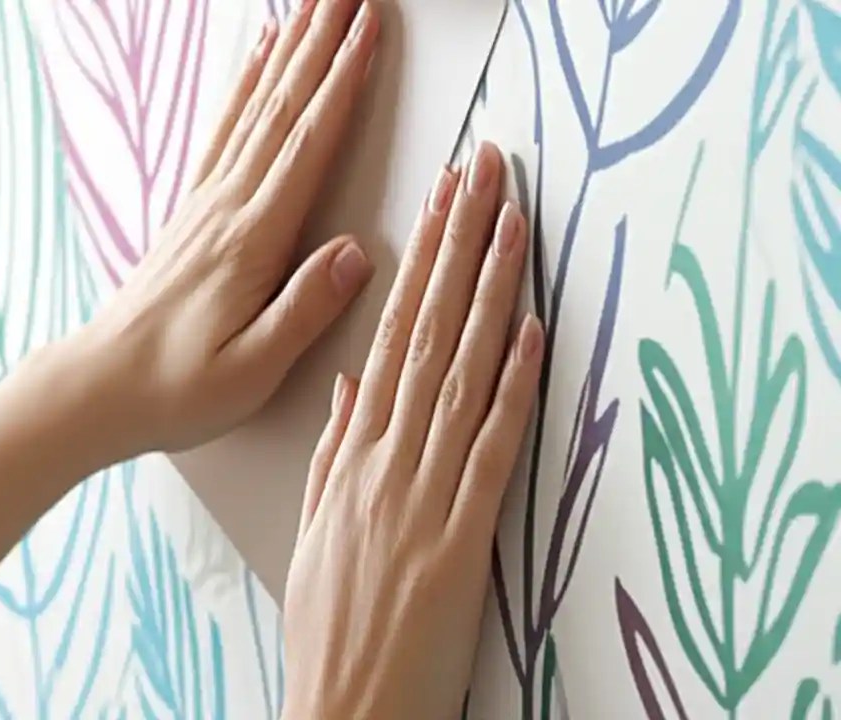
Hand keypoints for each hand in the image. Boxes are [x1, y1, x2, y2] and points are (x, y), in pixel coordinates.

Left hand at [68, 0, 379, 453]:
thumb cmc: (175, 388)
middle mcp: (225, 209)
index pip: (306, 147)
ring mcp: (204, 205)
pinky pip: (224, 132)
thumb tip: (357, 252)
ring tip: (309, 7)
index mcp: (250, 242)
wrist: (99, 386)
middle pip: (282, 109)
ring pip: (254, 110)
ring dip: (287, 54)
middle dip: (320, 45)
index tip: (369, 32)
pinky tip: (258, 64)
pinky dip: (245, 89)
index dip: (342, 85)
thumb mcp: (251, 369)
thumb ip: (304, 309)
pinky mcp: (191, 213)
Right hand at [282, 143, 544, 718]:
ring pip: (459, 375)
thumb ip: (332, 454)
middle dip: (457, 247)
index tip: (439, 206)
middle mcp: (383, 461)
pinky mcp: (461, 537)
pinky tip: (530, 332)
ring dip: (489, 292)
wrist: (345, 704)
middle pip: (425, 335)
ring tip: (510, 223)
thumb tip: (349, 387)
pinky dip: (512, 388)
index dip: (419, 266)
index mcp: (348, 458)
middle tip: (481, 176)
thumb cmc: (330, 623)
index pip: (388, 339)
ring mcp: (422, 495)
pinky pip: (490, 449)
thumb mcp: (315, 530)